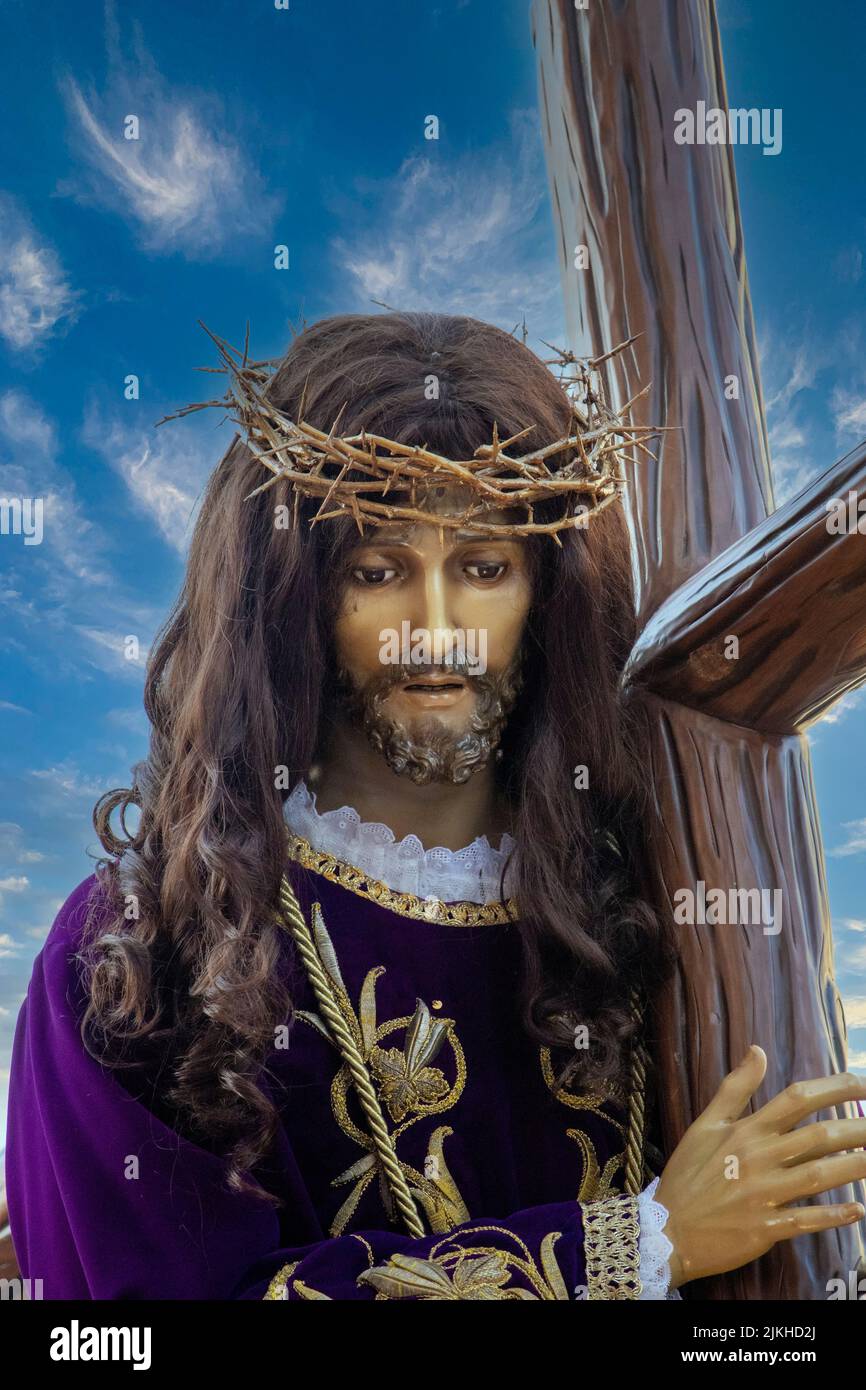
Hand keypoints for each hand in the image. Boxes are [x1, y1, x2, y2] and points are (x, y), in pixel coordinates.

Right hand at [654, 1046, 865, 1288]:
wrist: (667, 1229)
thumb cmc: (687, 1174)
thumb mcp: (705, 1124)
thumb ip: (734, 1087)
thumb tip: (758, 1050)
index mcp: (746, 1130)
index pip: (797, 1100)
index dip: (834, 1089)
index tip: (861, 1084)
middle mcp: (758, 1158)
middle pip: (818, 1137)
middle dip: (857, 1127)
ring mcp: (763, 1194)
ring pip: (819, 1176)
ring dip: (855, 1166)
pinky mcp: (766, 1228)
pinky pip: (807, 1220)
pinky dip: (834, 1216)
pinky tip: (858, 1210)